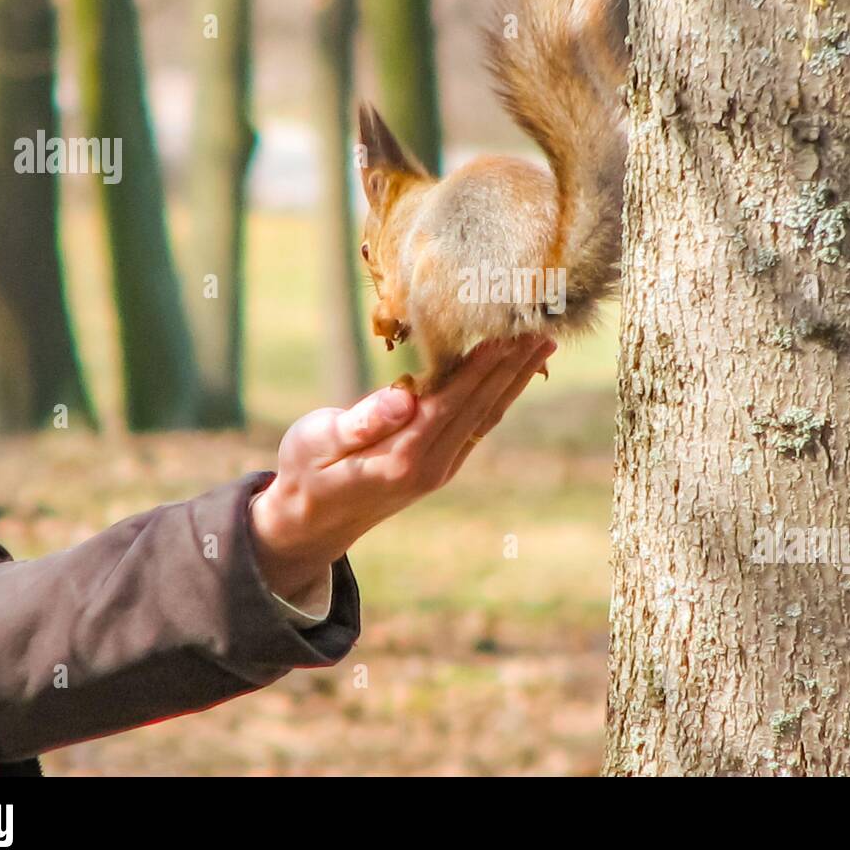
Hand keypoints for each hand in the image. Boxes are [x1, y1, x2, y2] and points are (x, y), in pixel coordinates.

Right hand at [250, 335, 555, 600]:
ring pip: (487, 416)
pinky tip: (514, 373)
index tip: (508, 334)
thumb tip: (404, 398)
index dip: (482, 367)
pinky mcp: (441, 466)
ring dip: (516, 378)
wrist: (311, 523)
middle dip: (512, 366)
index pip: (452, 402)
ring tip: (543, 344)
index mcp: (401, 456)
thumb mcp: (317, 443)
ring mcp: (441, 468)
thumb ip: (360, 422)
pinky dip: (500, 394)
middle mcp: (431, 465)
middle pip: (481, 406)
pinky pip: (479, 424)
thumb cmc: (306, 471)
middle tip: (543, 326)